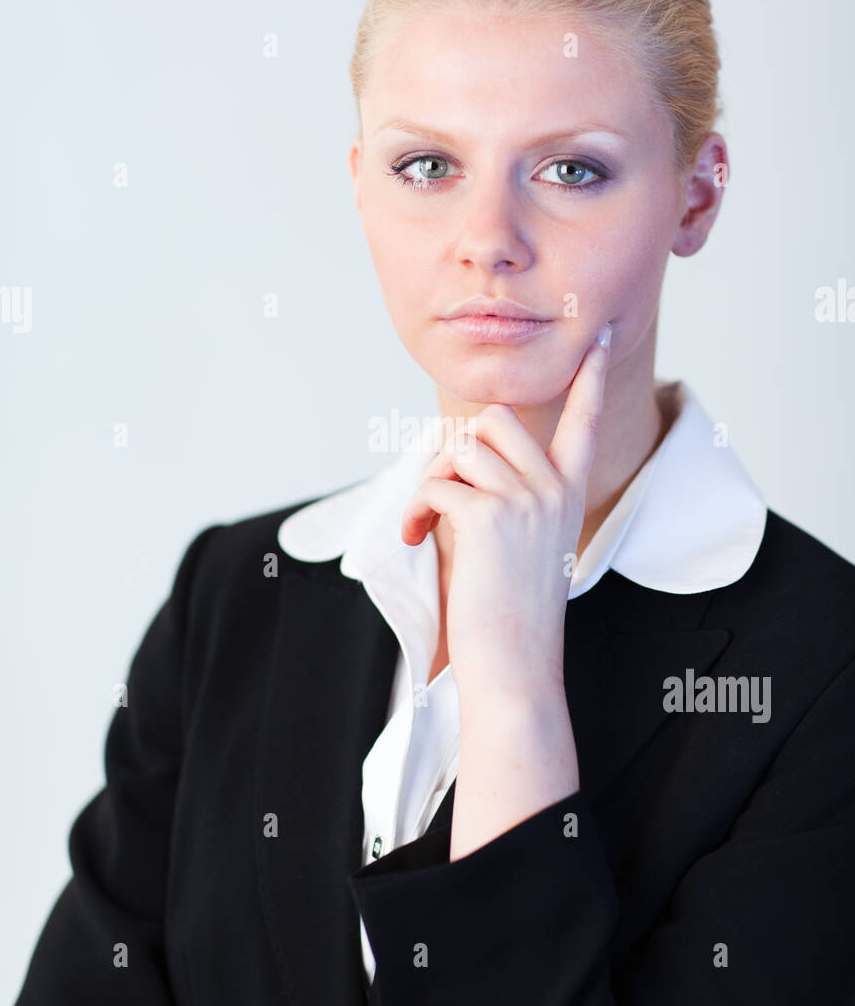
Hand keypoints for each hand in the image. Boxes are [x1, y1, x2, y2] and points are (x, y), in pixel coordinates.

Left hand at [400, 322, 611, 708]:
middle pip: (495, 417)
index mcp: (568, 493)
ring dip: (431, 478)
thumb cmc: (511, 612)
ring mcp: (526, 501)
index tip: (593, 338)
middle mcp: (555, 489)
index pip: (584, 422)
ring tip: (426, 520)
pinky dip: (413, 510)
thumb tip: (462, 452)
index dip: (587, 379)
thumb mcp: (523, 543)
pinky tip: (414, 538)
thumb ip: (509, 495)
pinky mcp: (489, 518)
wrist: (516, 668)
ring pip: (461, 445)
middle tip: (441, 493)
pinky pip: (435, 484)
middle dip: (456, 446)